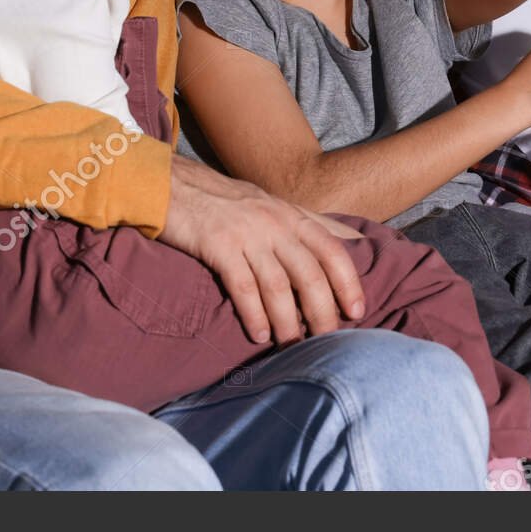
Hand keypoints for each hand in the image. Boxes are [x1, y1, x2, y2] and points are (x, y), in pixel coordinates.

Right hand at [158, 155, 366, 344]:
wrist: (173, 185)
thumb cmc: (228, 201)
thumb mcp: (275, 204)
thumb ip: (312, 223)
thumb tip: (353, 239)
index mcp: (292, 215)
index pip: (332, 250)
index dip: (348, 283)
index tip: (357, 312)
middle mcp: (275, 223)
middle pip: (310, 274)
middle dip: (322, 312)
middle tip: (326, 341)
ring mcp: (246, 234)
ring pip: (278, 285)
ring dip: (288, 321)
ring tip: (292, 346)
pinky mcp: (218, 245)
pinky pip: (242, 286)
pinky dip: (254, 314)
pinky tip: (259, 335)